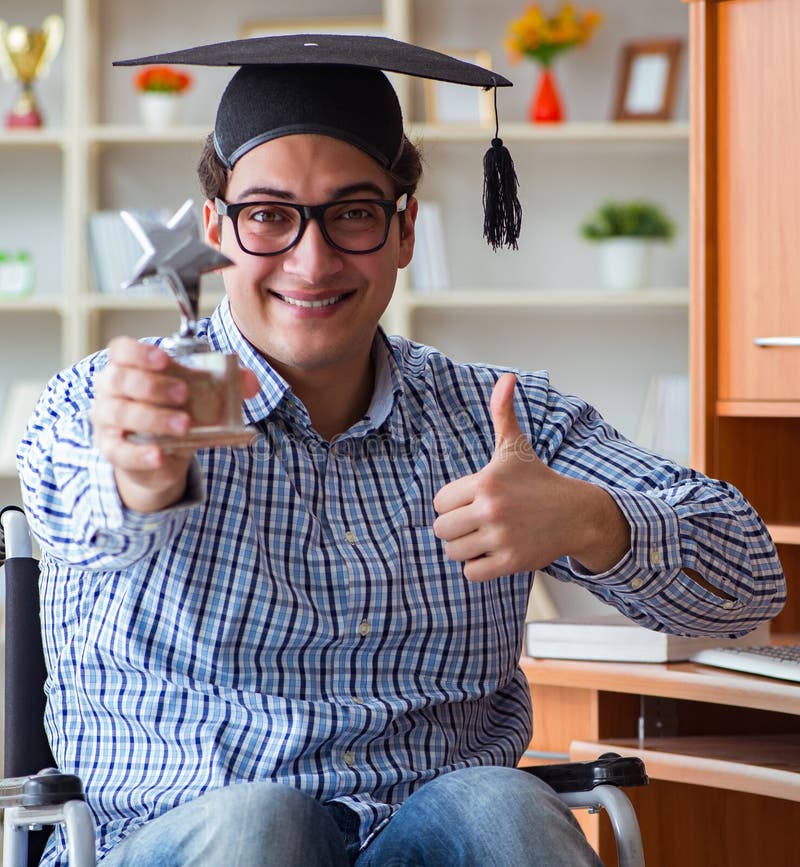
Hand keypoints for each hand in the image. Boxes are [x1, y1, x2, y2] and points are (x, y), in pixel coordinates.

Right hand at [91, 337, 259, 512]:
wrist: (161, 455)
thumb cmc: (174, 412)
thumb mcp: (198, 396)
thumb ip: (225, 385)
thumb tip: (251, 382)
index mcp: (129, 368)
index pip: (120, 350)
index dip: (138, 352)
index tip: (164, 359)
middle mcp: (111, 391)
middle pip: (119, 379)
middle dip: (153, 385)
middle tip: (184, 393)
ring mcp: (107, 422)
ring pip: (120, 414)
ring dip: (154, 418)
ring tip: (184, 425)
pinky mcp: (113, 450)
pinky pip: (121, 451)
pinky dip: (141, 453)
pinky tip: (159, 454)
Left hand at [432, 373, 628, 580]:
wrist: (576, 514)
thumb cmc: (538, 480)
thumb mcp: (516, 447)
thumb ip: (503, 413)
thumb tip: (506, 377)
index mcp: (485, 482)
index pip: (439, 502)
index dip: (451, 504)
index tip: (471, 501)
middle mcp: (491, 510)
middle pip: (441, 530)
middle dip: (455, 528)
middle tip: (474, 522)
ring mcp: (501, 538)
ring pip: (454, 553)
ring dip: (464, 549)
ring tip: (483, 538)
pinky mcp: (511, 563)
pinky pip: (471, 574)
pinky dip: (477, 568)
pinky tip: (492, 554)